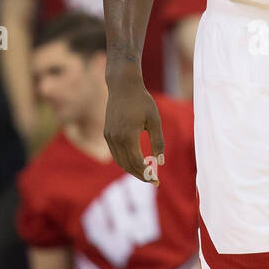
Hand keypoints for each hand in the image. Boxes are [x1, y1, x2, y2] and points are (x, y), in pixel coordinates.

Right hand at [104, 69, 164, 183]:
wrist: (123, 87)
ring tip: (146, 173)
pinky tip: (136, 161)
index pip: (136, 163)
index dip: (147, 174)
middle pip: (127, 165)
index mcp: (128, 136)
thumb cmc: (142, 101)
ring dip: (132, 170)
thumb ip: (158, 141)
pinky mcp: (107, 134)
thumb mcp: (155, 120)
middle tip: (153, 180)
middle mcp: (115, 138)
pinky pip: (116, 153)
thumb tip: (161, 162)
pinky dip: (125, 161)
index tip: (157, 181)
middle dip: (140, 175)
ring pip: (120, 161)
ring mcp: (109, 136)